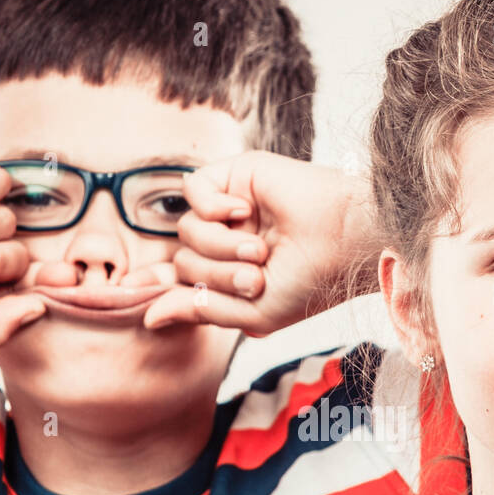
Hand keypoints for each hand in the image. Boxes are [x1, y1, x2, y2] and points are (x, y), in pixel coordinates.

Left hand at [142, 152, 376, 335]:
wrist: (346, 241)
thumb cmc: (310, 282)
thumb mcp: (252, 314)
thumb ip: (198, 311)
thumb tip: (148, 318)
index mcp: (231, 275)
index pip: (183, 281)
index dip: (170, 287)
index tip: (158, 295)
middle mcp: (228, 242)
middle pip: (183, 261)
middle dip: (215, 275)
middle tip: (255, 276)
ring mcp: (231, 210)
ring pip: (186, 232)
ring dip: (220, 247)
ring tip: (259, 250)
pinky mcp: (236, 176)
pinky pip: (194, 191)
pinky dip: (212, 208)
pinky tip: (244, 213)